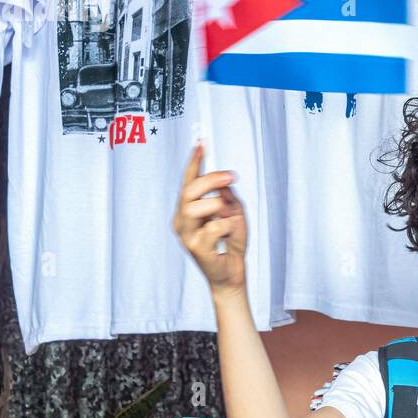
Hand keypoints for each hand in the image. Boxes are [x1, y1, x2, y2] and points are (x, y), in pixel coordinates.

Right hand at [173, 143, 246, 299]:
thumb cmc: (230, 243)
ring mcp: (186, 235)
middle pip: (189, 191)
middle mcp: (182, 220)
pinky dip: (229, 227)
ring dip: (219, 206)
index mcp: (187, 209)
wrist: (231, 274)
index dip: (194, 162)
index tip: (202, 143)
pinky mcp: (196, 249)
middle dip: (211, 179)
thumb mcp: (235, 213)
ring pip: (196, 207)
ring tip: (230, 216)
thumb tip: (224, 185)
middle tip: (232, 176)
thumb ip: (228, 197)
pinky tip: (228, 238)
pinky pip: (215, 227)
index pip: (188, 181)